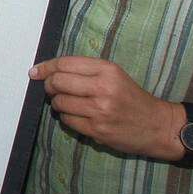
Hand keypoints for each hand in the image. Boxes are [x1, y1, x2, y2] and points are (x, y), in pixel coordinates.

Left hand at [31, 57, 178, 158]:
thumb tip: (48, 72)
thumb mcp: (114, 75)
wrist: (157, 125)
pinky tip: (76, 115)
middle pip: (58, 82)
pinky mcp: (97, 129)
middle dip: (49, 86)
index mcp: (107, 70)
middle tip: (52, 89)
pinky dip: (66, 117)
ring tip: (68, 103)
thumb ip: (85, 71)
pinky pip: (67, 121)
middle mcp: (103, 88)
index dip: (45, 67)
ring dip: (57, 103)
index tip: (35, 72)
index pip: (65, 64)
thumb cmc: (132, 98)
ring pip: (59, 103)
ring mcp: (99, 110)